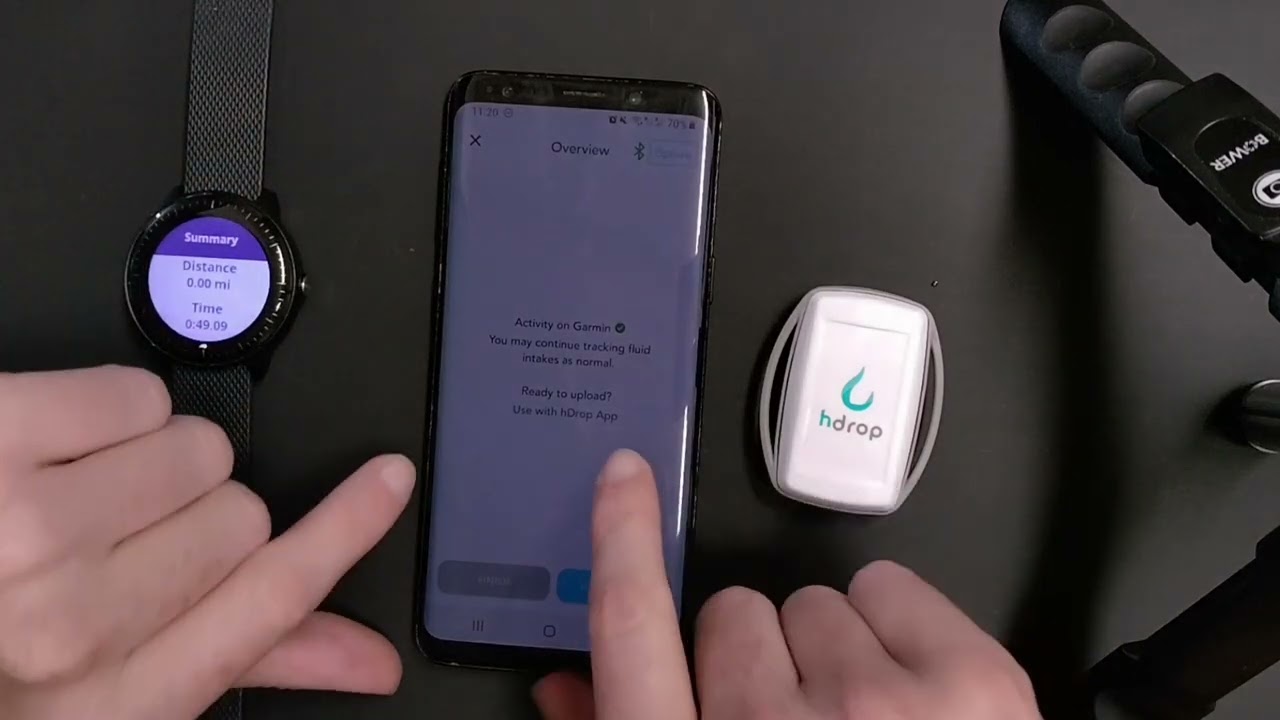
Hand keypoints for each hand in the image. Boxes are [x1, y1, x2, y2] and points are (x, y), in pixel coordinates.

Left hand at [0, 365, 415, 719]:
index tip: (386, 482)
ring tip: (71, 492)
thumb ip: (247, 659)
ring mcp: (27, 536)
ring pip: (195, 448)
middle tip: (118, 533)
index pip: (273, 598)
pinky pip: (133, 395)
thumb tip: (368, 659)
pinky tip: (46, 452)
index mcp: (114, 699)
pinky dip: (105, 410)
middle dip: (194, 511)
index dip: (345, 531)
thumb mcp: (107, 692)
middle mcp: (74, 631)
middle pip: (241, 513)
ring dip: (150, 458)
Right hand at [533, 450, 1041, 719]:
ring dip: (833, 654)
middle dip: (760, 661)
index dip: (622, 541)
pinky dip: (896, 632)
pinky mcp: (969, 681)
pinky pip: (888, 587)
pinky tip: (915, 700)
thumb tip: (566, 688)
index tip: (624, 477)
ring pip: (815, 604)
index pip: (633, 632)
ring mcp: (877, 706)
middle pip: (735, 615)